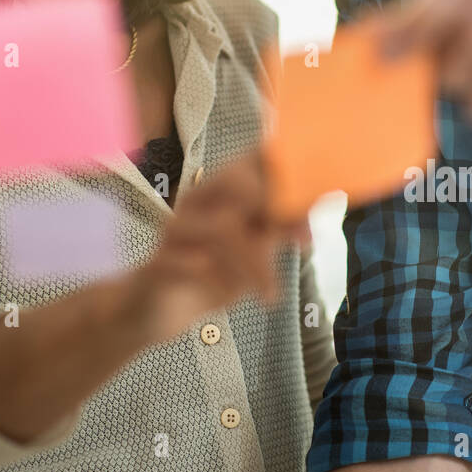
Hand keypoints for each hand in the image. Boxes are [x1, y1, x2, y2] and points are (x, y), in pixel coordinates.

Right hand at [136, 150, 307, 343]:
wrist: (156, 309)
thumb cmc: (209, 275)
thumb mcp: (251, 254)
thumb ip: (277, 230)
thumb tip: (313, 210)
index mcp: (217, 193)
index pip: (248, 161)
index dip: (282, 169)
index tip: (316, 197)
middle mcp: (195, 203)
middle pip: (235, 182)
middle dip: (275, 210)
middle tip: (302, 241)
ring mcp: (175, 232)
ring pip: (220, 228)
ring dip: (255, 263)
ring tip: (271, 294)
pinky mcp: (158, 264)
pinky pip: (187, 262)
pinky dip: (214, 278)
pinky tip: (230, 295)